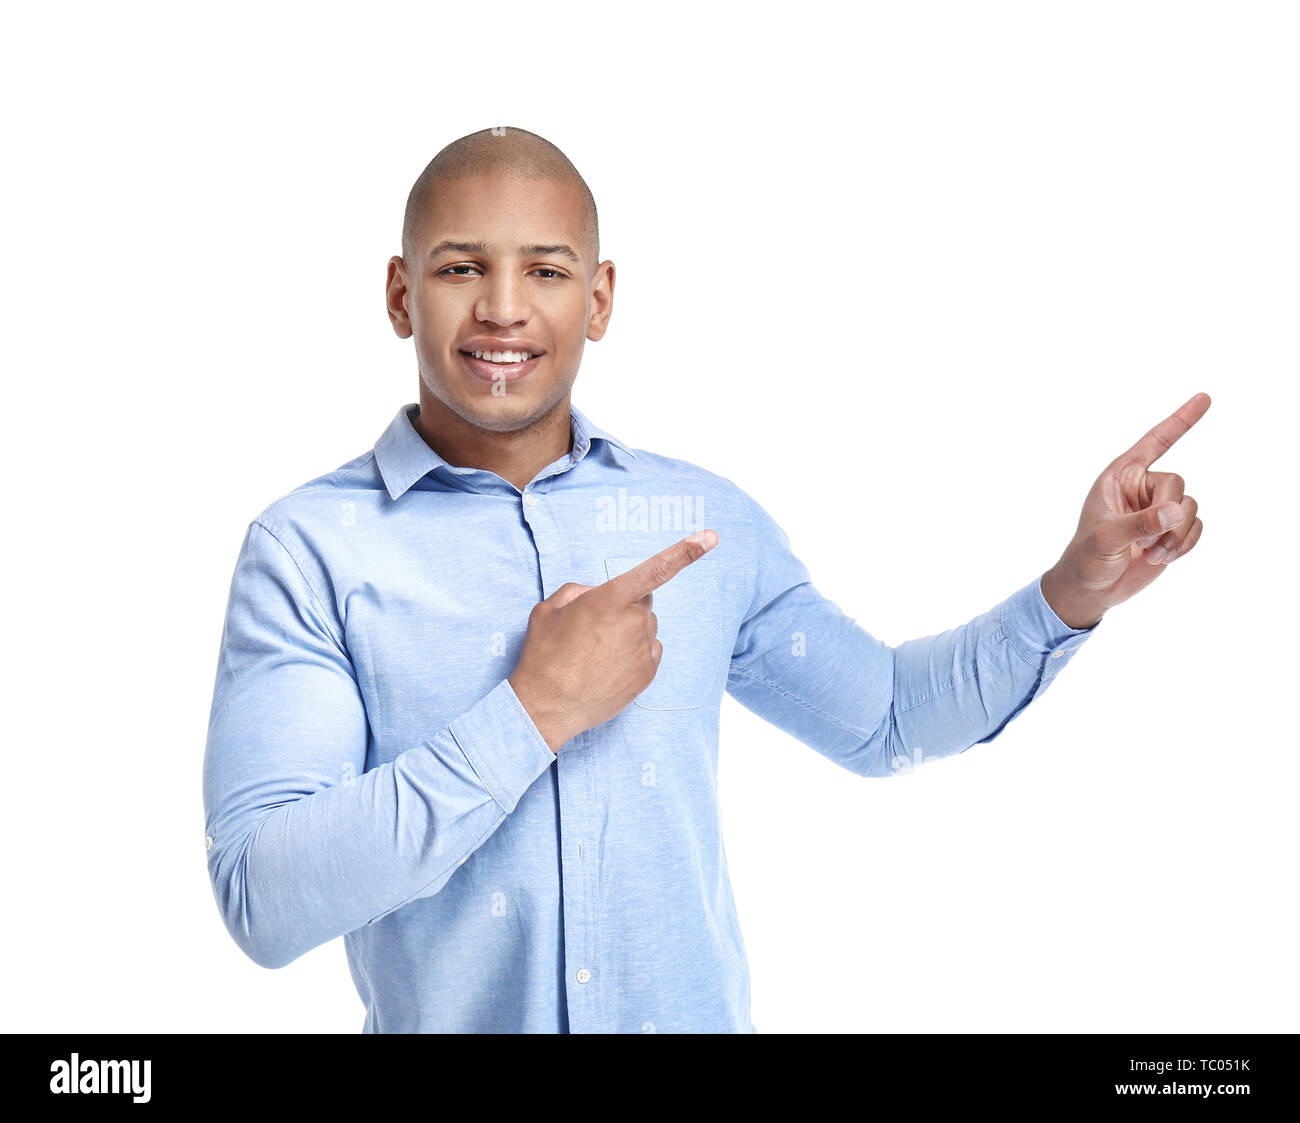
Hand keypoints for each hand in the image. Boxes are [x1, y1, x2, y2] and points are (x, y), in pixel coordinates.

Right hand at [508, 529, 719, 751]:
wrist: (547, 707)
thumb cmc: (544, 655)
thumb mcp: (549, 609)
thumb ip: (578, 591)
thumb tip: (597, 594)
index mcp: (610, 599)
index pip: (656, 569)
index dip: (686, 551)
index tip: (711, 537)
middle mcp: (634, 622)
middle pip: (644, 601)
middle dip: (626, 607)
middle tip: (595, 628)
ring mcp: (644, 649)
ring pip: (646, 628)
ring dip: (628, 632)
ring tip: (595, 653)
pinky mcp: (648, 673)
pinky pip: (649, 651)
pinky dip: (634, 654)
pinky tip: (607, 667)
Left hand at [1042, 392, 1209, 629]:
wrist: (1092, 588)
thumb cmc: (1086, 557)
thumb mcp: (1105, 539)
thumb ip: (1139, 523)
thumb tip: (1176, 512)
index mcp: (1119, 476)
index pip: (1154, 442)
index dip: (1180, 420)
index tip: (1205, 397)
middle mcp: (1141, 487)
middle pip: (1177, 482)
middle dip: (1168, 513)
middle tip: (1148, 539)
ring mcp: (1158, 509)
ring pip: (1190, 507)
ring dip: (1176, 536)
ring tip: (1150, 553)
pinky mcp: (1172, 530)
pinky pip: (1197, 527)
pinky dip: (1185, 545)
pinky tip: (1161, 558)